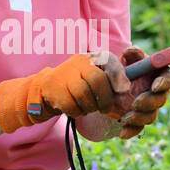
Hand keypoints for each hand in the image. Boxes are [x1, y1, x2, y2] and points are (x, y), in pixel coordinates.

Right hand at [0, 53, 129, 132]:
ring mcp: (65, 72)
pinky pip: (70, 104)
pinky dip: (76, 111)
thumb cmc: (76, 88)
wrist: (43, 89)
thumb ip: (111, 88)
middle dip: (104, 98)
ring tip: (86, 108)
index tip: (122, 91)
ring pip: (83, 94)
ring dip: (88, 107)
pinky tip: (74, 110)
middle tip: (104, 109)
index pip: (110, 63)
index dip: (119, 78)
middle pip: (97, 80)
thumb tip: (125, 102)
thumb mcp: (94, 82)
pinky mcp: (53, 86)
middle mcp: (80, 61)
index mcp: (93, 58)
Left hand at [111, 46, 169, 139]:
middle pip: (161, 100)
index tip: (154, 86)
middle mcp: (156, 92)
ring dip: (139, 118)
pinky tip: (122, 133)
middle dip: (149, 103)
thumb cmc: (121, 67)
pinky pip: (139, 128)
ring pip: (150, 116)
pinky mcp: (139, 119)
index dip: (164, 83)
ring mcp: (148, 107)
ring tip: (125, 117)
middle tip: (135, 103)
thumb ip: (130, 53)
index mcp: (158, 75)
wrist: (110, 85)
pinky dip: (131, 131)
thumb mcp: (126, 58)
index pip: (168, 78)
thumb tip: (131, 53)